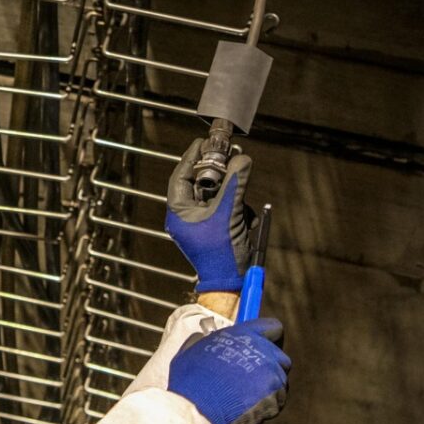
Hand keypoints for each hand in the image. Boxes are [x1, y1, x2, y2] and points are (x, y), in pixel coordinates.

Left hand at [166, 139, 256, 293]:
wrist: (229, 281)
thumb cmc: (220, 252)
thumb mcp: (228, 213)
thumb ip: (235, 183)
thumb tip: (242, 158)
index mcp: (178, 212)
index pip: (181, 177)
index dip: (192, 157)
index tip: (204, 142)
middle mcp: (186, 215)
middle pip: (199, 182)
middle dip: (217, 171)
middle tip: (230, 154)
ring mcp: (200, 222)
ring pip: (215, 193)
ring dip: (231, 190)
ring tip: (242, 188)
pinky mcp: (215, 227)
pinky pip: (224, 207)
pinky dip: (236, 206)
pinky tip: (245, 216)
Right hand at [167, 318, 290, 423]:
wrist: (197, 408)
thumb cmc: (190, 379)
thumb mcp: (191, 350)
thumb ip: (204, 341)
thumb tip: (202, 338)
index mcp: (247, 335)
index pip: (273, 328)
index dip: (270, 338)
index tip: (264, 347)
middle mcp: (265, 352)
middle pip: (281, 359)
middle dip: (270, 368)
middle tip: (251, 379)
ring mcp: (273, 376)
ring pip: (280, 383)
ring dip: (267, 390)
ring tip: (245, 399)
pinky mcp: (275, 398)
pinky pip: (275, 403)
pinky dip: (264, 407)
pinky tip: (246, 410)